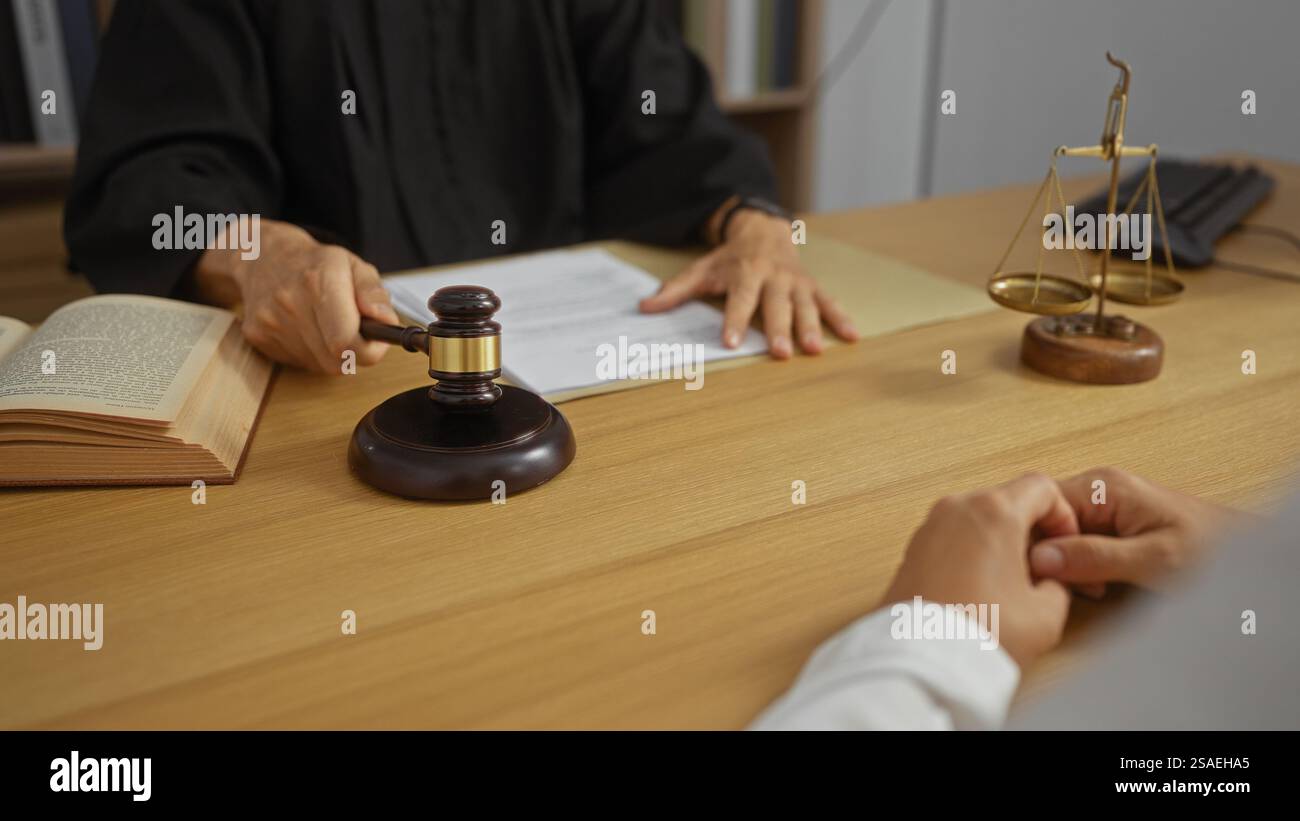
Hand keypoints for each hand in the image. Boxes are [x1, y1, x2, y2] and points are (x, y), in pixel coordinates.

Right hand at [192, 219, 398, 372]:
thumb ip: (374, 293)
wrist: (262, 258)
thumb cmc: (315, 263)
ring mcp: (271, 322)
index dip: (370, 350)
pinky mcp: (258, 337)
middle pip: (336, 360)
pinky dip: (311, 353)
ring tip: (328, 325)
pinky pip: (299, 362)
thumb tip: (386, 321)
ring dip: (332, 354)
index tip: (377, 342)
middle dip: (354, 353)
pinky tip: (308, 329)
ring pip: (320, 366)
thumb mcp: (353, 265)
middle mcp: (291, 303)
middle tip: (357, 332)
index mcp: (319, 281)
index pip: (346, 341)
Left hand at [639, 209, 858, 358]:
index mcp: (745, 273)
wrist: (764, 230)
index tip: (731, 342)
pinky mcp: (813, 286)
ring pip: (805, 306)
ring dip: (812, 327)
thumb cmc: (730, 259)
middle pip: (776, 306)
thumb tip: (645, 307)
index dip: (735, 321)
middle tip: (780, 353)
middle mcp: (773, 276)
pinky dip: (842, 318)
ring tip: (814, 350)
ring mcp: (796, 282)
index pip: (739, 300)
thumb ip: (676, 290)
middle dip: (779, 329)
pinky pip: (829, 302)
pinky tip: (852, 337)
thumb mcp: (701, 269)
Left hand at [883, 473, 1078, 666]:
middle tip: (1045, 570)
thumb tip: (1052, 580)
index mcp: (993, 511)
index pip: (1041, 487)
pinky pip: (952, 539)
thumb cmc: (978, 635)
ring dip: (1000, 543)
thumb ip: (1059, 584)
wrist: (920, 663)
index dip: (1063, 516)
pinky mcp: (912, 550)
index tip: (1067, 547)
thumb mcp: (1046, 614)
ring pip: (978, 520)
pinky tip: (981, 592)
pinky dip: (972, 554)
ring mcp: (929, 528)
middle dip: (1031, 532)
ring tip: (1013, 586)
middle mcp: (956, 508)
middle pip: (1007, 501)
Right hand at [1030, 467, 1244, 589]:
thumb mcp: (1150, 560)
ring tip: (1092, 587)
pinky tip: (1097, 585)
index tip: (1043, 572)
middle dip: (1050, 555)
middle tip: (1074, 584)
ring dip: (1065, 564)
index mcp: (1103, 486)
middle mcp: (1098, 489)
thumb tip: (1038, 557)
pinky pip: (1075, 543)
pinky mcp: (1110, 526)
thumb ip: (1092, 557)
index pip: (1038, 503)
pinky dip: (1080, 567)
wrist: (1245, 557)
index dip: (1032, 539)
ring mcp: (1103, 506)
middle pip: (1044, 519)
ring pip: (1058, 534)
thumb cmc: (1211, 552)